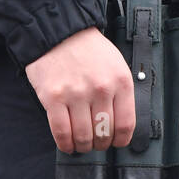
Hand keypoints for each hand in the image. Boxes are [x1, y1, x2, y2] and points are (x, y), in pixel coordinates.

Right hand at [25, 26, 135, 153]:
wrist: (59, 32)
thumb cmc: (88, 48)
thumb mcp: (116, 64)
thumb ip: (120, 91)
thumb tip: (120, 123)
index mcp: (120, 81)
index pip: (126, 124)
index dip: (120, 140)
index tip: (116, 143)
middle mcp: (100, 89)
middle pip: (104, 133)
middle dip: (100, 144)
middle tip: (96, 143)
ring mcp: (76, 94)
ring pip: (83, 137)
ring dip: (83, 146)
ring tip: (81, 144)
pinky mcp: (53, 98)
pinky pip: (61, 132)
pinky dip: (65, 144)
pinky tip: (67, 144)